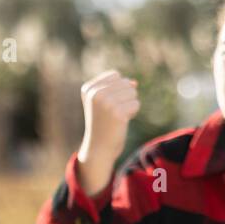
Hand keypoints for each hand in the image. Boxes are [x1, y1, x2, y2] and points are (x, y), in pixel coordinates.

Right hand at [78, 69, 139, 195]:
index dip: (118, 89)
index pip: (115, 75)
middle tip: (113, 112)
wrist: (98, 148)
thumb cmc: (102, 124)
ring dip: (129, 104)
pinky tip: (122, 121)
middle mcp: (96, 94)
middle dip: (125, 97)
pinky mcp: (117, 113)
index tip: (107, 104)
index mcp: (88, 89)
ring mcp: (106, 103)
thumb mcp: (103, 102)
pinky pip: (136, 104)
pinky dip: (133, 112)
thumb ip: (116, 88)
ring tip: (117, 116)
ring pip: (132, 92)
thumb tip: (134, 82)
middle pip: (125, 83)